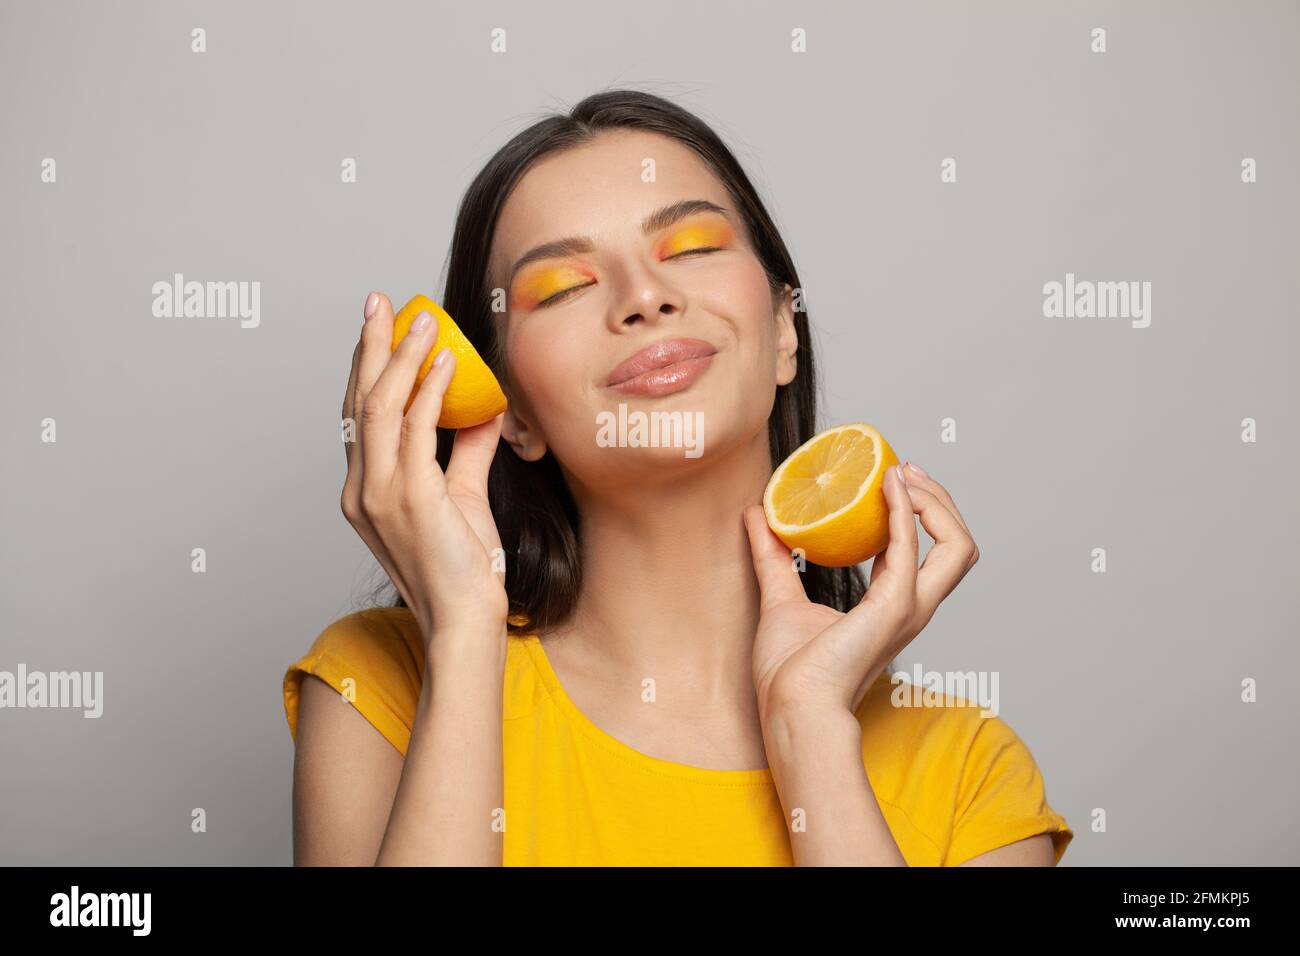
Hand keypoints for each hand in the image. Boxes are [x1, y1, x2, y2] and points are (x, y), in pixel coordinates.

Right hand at [340, 292, 508, 646]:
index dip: (369, 367)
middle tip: (380, 301)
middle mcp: (361, 488)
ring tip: (422, 319)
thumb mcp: (464, 495)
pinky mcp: (407, 497)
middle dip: (369, 345)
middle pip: (358, 399)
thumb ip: (467, 448)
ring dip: (401, 356)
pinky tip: (445, 362)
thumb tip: (483, 406)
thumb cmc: (464, 567)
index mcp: (365, 489)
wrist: (466, 618)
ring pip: (380, 406)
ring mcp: (378, 493)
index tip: (381, 326)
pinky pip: (414, 429)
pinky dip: (429, 389)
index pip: (360, 415)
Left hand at [743, 461, 979, 718]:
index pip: (929, 553)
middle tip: (905, 469)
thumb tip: (756, 515)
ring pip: (957, 546)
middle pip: (958, 546)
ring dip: (936, 502)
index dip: (919, 514)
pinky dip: (904, 511)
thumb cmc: (789, 673)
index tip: (891, 481)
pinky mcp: (894, 607)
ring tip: (902, 474)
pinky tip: (886, 487)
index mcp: (893, 606)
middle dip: (940, 501)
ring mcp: (909, 608)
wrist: (790, 707)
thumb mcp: (779, 599)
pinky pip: (910, 548)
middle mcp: (912, 607)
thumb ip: (772, 557)